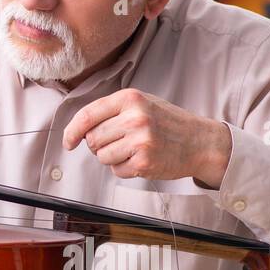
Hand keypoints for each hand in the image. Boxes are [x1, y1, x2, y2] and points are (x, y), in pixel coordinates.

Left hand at [61, 89, 231, 188]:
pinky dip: (124, 169)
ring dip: (112, 158)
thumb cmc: (168, 122)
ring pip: (102, 157)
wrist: (200, 142)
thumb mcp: (141, 104)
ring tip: (133, 150)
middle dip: (99, 145)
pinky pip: (116, 171)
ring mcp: (140, 141)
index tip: (68, 142)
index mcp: (130, 98)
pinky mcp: (144, 162)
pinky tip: (141, 160)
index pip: (87, 115)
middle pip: (92, 139)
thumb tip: (78, 129)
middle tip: (121, 142)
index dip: (72, 131)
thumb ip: (111, 111)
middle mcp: (134, 118)